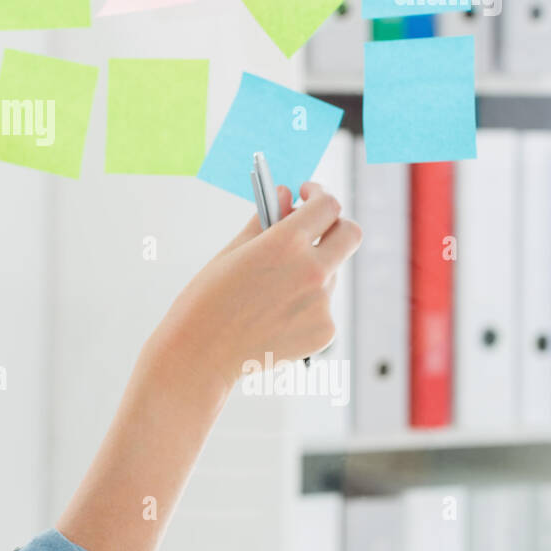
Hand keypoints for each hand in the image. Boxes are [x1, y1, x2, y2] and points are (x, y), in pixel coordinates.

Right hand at [154, 181, 361, 391]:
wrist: (200, 355)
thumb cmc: (207, 300)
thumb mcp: (232, 251)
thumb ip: (265, 219)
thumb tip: (285, 195)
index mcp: (286, 243)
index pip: (327, 205)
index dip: (319, 195)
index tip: (307, 195)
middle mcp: (312, 270)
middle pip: (350, 234)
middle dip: (335, 225)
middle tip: (315, 230)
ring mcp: (322, 304)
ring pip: (331, 274)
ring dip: (312, 270)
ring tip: (271, 291)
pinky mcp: (325, 332)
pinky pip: (323, 307)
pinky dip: (306, 306)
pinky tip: (274, 317)